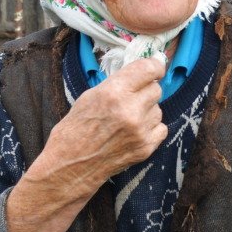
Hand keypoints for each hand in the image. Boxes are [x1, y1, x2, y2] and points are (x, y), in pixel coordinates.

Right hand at [5, 56, 166, 231]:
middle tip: (130, 98)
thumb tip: (146, 69)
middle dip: (145, 90)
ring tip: (126, 119)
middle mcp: (130, 110)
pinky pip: (161, 128)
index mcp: (113, 93)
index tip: (154, 67)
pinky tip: (134, 131)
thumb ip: (119, 82)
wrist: (71, 165)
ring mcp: (140, 131)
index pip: (149, 69)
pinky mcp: (146, 147)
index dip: (154, 66)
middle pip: (156, 89)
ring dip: (147, 110)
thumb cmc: (75, 128)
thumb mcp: (90, 96)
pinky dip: (151, 128)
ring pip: (158, 109)